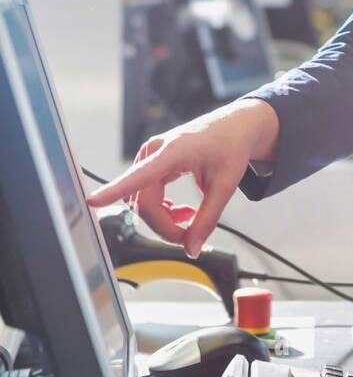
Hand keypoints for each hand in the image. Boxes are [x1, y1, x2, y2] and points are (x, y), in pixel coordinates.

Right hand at [85, 98, 279, 257]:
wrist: (234, 126)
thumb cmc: (230, 147)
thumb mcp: (225, 185)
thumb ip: (207, 219)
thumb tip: (192, 249)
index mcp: (173, 151)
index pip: (139, 176)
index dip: (114, 191)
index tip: (93, 201)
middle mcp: (154, 151)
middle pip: (144, 203)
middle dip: (164, 226)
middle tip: (191, 234)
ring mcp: (150, 156)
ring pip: (143, 202)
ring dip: (163, 219)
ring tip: (189, 216)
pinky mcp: (151, 163)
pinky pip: (145, 195)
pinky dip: (161, 210)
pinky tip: (180, 211)